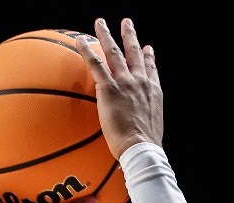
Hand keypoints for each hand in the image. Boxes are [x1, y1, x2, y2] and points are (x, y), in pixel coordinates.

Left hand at [82, 17, 161, 159]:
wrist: (141, 148)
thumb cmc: (145, 147)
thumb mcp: (151, 130)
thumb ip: (143, 121)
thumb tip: (137, 130)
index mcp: (153, 92)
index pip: (151, 70)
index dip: (150, 57)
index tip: (148, 49)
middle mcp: (141, 82)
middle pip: (134, 53)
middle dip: (130, 36)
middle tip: (126, 23)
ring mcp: (125, 83)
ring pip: (114, 52)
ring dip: (106, 35)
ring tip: (100, 23)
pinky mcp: (109, 88)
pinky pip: (95, 64)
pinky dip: (87, 51)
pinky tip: (80, 41)